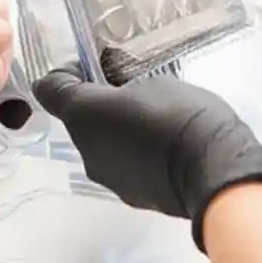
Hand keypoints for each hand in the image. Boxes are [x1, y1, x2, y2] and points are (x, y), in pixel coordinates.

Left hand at [33, 67, 261, 251]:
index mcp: (83, 115)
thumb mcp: (154, 80)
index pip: (49, 89)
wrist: (212, 169)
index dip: (66, 73)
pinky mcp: (130, 196)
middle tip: (135, 89)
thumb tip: (112, 75)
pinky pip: (124, 165)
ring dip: (119, 129)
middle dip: (101, 102)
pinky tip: (166, 147)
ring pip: (103, 144)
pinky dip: (136, 153)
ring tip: (158, 120)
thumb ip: (125, 79)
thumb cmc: (179, 114)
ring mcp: (107, 178)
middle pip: (80, 119)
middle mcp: (84, 150)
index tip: (93, 66)